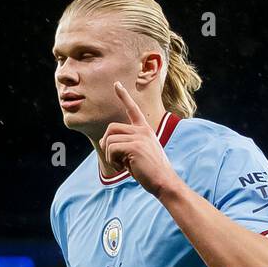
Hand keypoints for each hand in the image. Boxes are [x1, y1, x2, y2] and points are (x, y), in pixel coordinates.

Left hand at [99, 82, 178, 196]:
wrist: (164, 182)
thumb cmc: (150, 172)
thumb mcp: (139, 154)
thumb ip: (125, 144)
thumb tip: (103, 140)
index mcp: (145, 130)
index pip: (133, 109)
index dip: (124, 96)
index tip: (116, 84)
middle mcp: (142, 130)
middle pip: (111, 128)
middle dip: (107, 144)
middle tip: (115, 159)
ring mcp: (139, 137)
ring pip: (109, 140)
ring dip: (110, 156)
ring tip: (121, 165)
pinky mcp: (135, 146)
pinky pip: (112, 148)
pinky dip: (112, 160)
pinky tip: (122, 167)